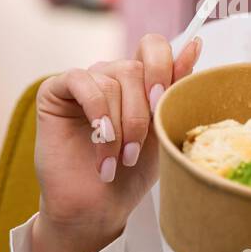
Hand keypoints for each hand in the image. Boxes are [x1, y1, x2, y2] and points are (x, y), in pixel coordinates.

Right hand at [32, 33, 201, 251]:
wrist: (98, 207)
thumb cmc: (131, 173)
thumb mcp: (161, 129)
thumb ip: (173, 87)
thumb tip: (195, 44)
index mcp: (138, 82)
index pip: (153, 47)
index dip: (163, 66)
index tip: (161, 101)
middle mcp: (110, 76)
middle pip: (134, 68)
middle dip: (140, 114)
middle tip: (136, 151)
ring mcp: (83, 82)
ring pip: (111, 80)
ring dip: (119, 125)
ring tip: (118, 159)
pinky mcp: (55, 91)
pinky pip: (81, 80)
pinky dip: (96, 113)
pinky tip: (99, 140)